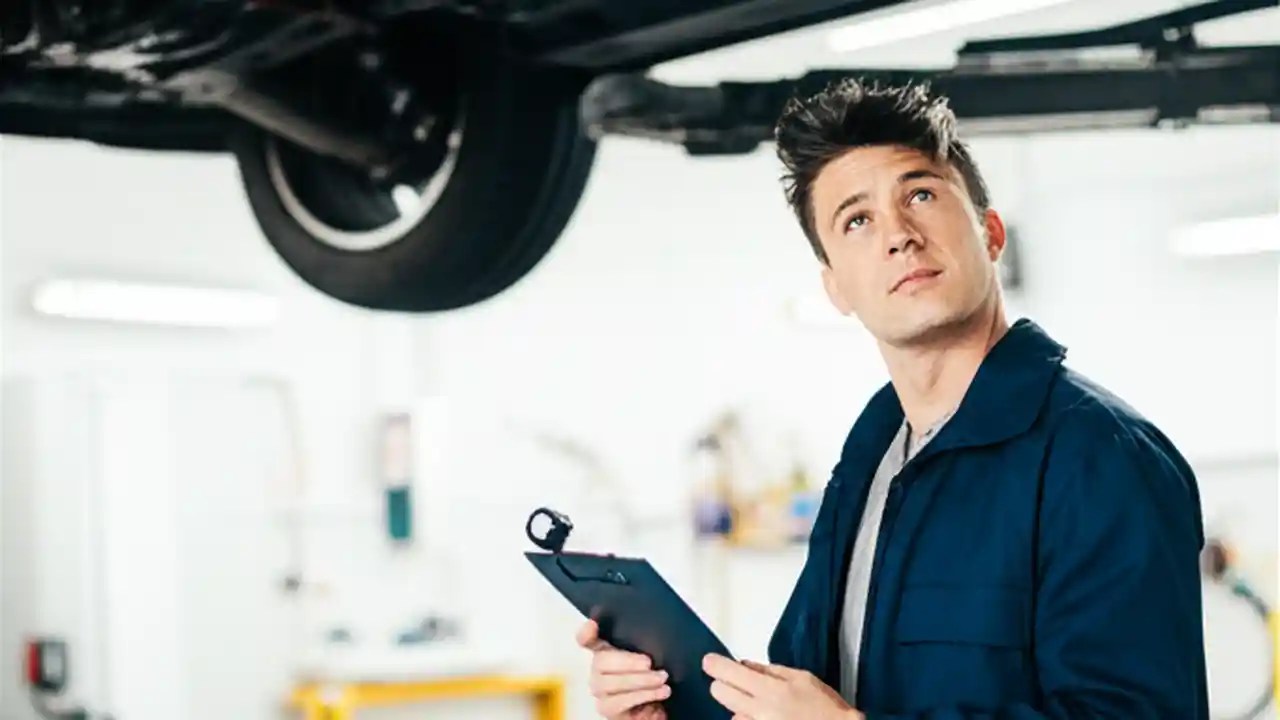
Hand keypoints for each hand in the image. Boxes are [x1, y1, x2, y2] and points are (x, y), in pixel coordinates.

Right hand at [577, 620, 670, 718]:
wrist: (655, 707)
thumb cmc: (650, 678)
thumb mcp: (648, 658)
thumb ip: (643, 645)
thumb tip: (654, 635)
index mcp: (605, 650)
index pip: (587, 640)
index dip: (586, 632)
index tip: (592, 624)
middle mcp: (597, 669)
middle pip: (601, 661)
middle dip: (628, 662)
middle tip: (649, 663)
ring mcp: (599, 690)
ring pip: (611, 683)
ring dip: (641, 680)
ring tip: (662, 678)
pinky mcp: (606, 709)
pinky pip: (621, 702)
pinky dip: (644, 695)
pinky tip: (661, 691)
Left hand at [702, 653, 864, 719]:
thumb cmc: (826, 709)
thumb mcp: (802, 679)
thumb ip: (771, 671)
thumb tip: (745, 664)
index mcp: (771, 690)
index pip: (728, 673)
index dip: (714, 665)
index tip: (710, 662)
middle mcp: (760, 711)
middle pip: (720, 693)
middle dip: (723, 685)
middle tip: (734, 682)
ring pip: (731, 713)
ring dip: (739, 708)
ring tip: (761, 708)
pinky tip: (765, 717)